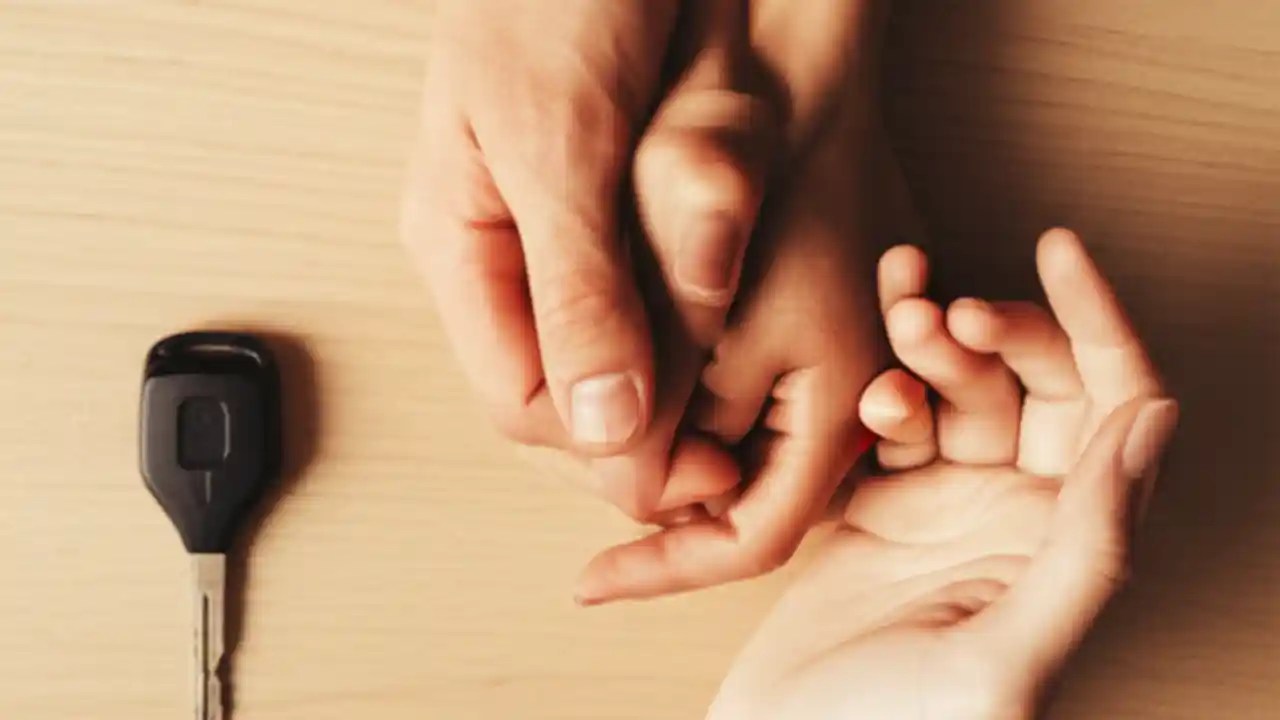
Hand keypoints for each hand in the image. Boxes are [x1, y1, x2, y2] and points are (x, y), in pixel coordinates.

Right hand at [401, 1, 771, 518]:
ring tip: (742, 427)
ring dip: (669, 400)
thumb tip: (603, 426)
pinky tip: (735, 352)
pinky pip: (640, 308)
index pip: (522, 401)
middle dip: (641, 440)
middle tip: (733, 467)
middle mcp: (500, 252)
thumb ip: (577, 284)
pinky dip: (690, 342)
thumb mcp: (562, 140)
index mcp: (461, 243)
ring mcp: (552, 231)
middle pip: (557, 396)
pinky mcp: (610, 207)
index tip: (705, 472)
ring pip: (600, 361)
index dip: (607, 454)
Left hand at [577, 0, 912, 602]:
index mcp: (848, 399)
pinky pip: (749, 394)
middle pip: (748, 498)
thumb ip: (665, 415)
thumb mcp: (693, 306)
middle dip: (665, 507)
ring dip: (670, 457)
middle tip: (586, 505)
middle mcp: (862, 390)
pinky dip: (685, 407)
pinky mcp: (820, 318)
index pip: (753, 536)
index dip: (668, 565)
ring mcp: (846, 353)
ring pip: (743, 448)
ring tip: (595, 443)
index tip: (593, 579)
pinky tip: (632, 386)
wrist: (784, 66)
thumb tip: (629, 497)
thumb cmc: (747, 168)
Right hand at [706, 230, 1178, 719]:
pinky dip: (879, 389)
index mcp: (1071, 550)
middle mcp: (1020, 521)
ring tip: (893, 321)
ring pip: (959, 393)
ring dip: (930, 347)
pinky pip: (891, 422)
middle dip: (997, 331)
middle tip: (940, 314)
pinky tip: (862, 384)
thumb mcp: (1006, 660)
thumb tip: (1151, 422)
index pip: (1117, 406)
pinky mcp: (880, 509)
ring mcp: (947, 510)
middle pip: (1036, 384)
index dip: (1099, 323)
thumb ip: (1090, 549)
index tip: (1058, 253)